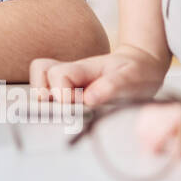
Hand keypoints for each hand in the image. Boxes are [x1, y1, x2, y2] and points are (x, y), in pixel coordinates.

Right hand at [29, 44, 168, 106]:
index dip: (63, 93)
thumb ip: (111, 86)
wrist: (141, 66)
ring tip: (64, 112)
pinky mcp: (68, 89)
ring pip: (39, 81)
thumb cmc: (136, 72)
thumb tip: (89, 99)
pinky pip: (46, 91)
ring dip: (45, 98)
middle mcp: (70, 72)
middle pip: (41, 73)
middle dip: (47, 94)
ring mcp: (67, 80)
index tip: (79, 106)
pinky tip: (66, 114)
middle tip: (69, 110)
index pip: (59, 75)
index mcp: (84, 68)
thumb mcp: (131, 78)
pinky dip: (49, 102)